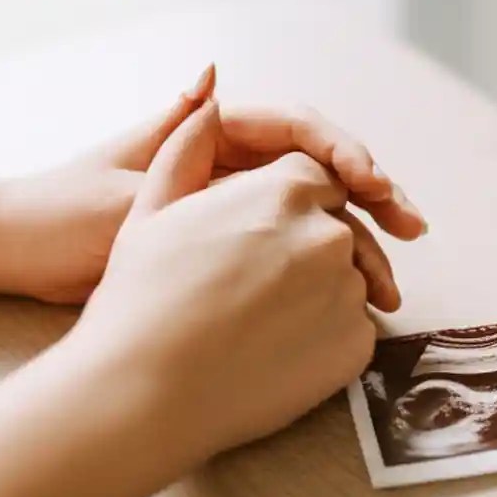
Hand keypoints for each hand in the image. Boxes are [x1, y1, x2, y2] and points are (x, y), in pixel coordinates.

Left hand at [0, 65, 423, 306]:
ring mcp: (234, 206)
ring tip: (392, 277)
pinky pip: (293, 253)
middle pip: (320, 169)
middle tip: (411, 227)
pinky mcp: (232, 247)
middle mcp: (231, 165)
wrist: (31, 261)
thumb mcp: (123, 181)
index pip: (296, 129)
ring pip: (315, 215)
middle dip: (372, 195)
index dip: (342, 153)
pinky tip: (350, 300)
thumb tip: (213, 72)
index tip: (372, 185)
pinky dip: (325, 273)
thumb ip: (174, 137)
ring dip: (358, 240)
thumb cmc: (66, 213)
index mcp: (211, 133)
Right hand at [56, 99, 380, 477]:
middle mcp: (327, 233)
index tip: (263, 238)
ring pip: (347, 281)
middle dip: (303, 254)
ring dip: (315, 296)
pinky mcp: (356, 345)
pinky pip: (353, 331)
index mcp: (283, 190)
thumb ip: (189, 149)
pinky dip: (325, 338)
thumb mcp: (152, 209)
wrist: (144, 392)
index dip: (286, 208)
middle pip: (335, 230)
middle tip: (255, 293)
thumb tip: (210, 104)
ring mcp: (347, 291)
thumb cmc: (140, 300)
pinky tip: (275, 353)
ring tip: (257, 326)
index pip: (314, 180)